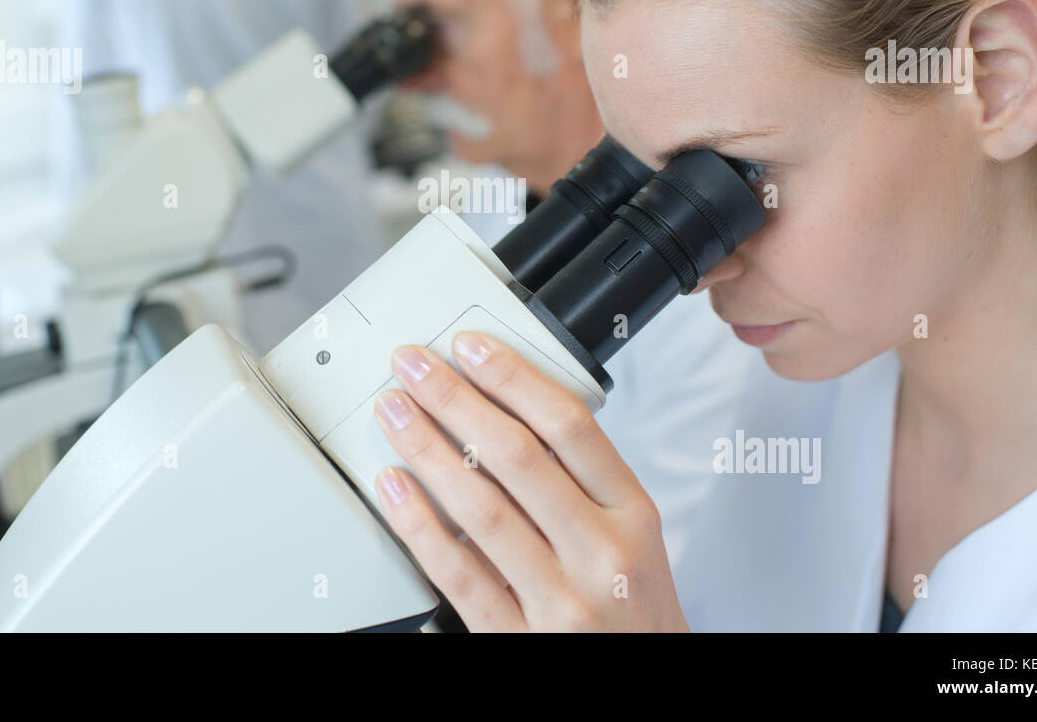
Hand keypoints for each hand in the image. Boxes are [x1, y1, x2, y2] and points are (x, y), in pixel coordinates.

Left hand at [372, 330, 689, 631]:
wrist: (643, 688)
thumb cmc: (633, 612)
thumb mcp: (636, 539)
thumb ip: (584, 485)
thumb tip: (504, 414)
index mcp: (635, 515)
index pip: (570, 426)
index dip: (513, 378)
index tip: (471, 348)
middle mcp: (602, 554)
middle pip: (518, 456)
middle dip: (455, 400)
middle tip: (414, 366)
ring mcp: (561, 602)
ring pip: (482, 508)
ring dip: (427, 450)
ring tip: (394, 413)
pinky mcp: (519, 641)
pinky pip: (458, 575)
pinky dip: (418, 525)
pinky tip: (395, 488)